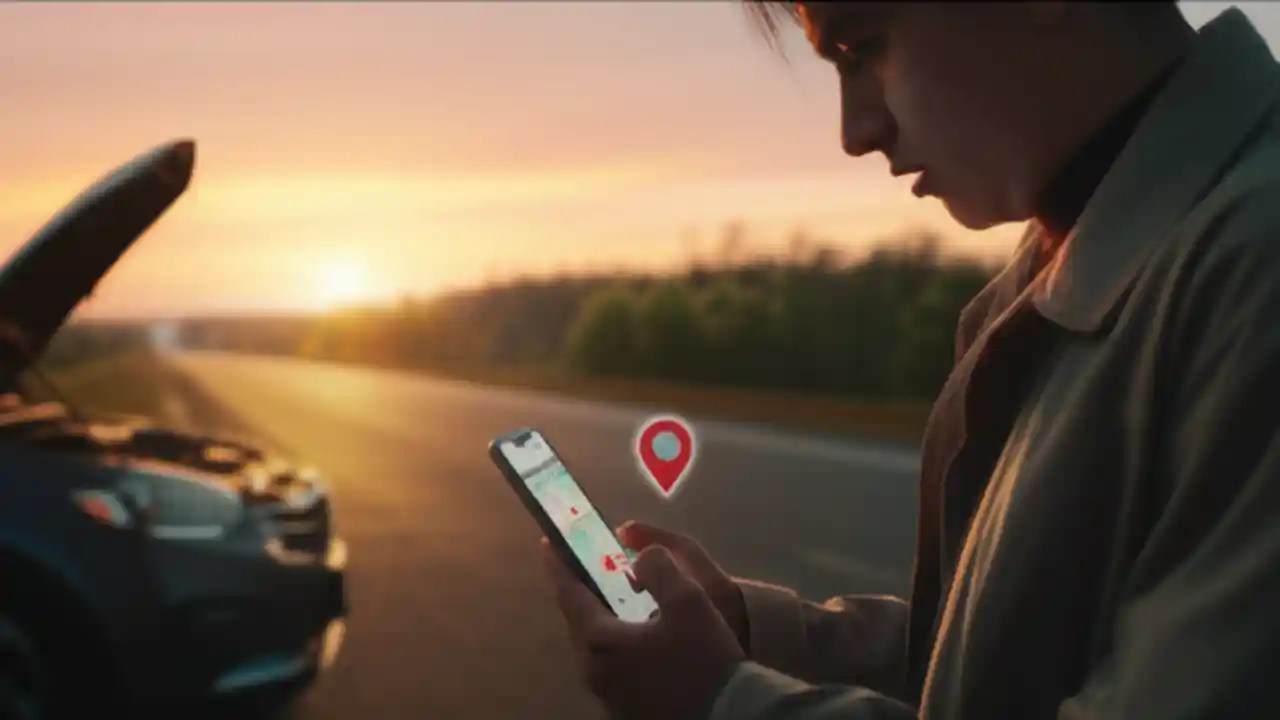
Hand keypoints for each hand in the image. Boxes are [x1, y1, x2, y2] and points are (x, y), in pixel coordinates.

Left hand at [541, 539, 745, 719]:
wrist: (727, 716)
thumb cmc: (705, 657)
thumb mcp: (688, 599)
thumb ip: (658, 567)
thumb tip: (641, 558)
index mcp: (601, 641)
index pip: (569, 594)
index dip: (559, 564)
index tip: (549, 543)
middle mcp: (594, 671)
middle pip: (578, 623)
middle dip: (580, 593)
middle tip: (585, 568)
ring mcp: (607, 696)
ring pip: (595, 649)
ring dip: (599, 620)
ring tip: (611, 599)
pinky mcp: (624, 710)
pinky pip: (610, 668)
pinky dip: (615, 645)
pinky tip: (635, 638)